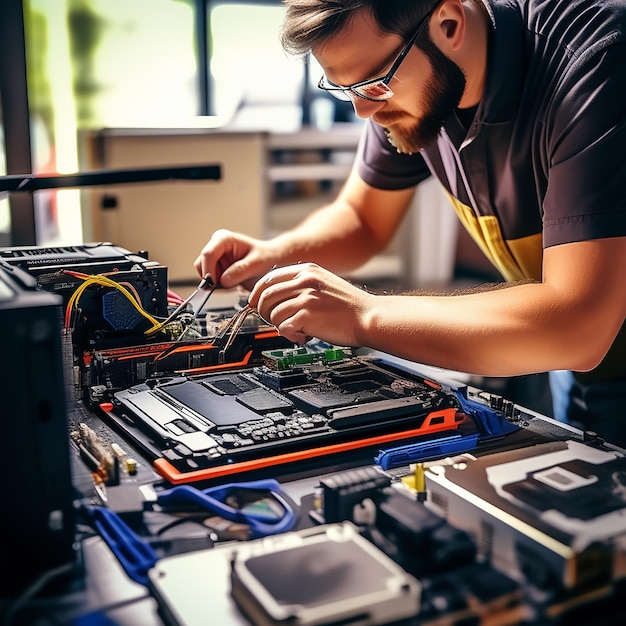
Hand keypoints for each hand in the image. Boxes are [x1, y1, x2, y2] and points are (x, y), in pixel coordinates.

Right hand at [194, 229, 276, 290]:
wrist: (271, 262)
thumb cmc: (266, 258)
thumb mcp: (257, 263)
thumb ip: (240, 271)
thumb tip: (223, 280)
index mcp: (224, 239)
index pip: (208, 254)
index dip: (209, 270)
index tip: (214, 284)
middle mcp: (216, 246)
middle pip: (202, 264)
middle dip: (212, 278)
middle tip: (226, 287)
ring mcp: (216, 258)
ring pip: (204, 274)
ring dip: (215, 283)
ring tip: (233, 284)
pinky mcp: (217, 268)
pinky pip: (210, 280)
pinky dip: (218, 286)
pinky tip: (231, 285)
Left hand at [248, 263, 372, 346]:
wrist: (369, 317)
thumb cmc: (349, 306)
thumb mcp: (324, 282)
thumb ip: (301, 284)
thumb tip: (275, 295)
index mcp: (306, 270)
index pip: (268, 278)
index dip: (257, 293)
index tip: (255, 303)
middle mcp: (304, 281)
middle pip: (265, 296)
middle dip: (263, 312)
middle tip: (274, 321)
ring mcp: (305, 298)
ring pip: (271, 313)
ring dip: (278, 326)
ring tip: (295, 330)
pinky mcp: (307, 316)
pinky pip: (282, 327)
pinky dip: (289, 335)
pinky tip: (302, 336)